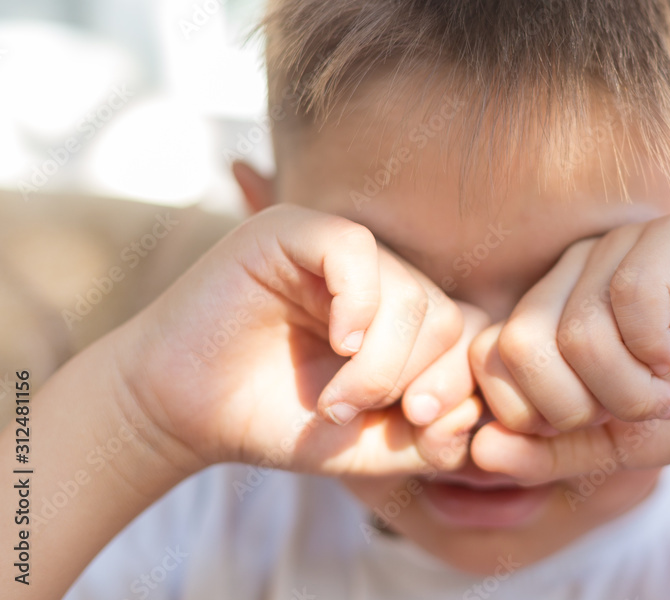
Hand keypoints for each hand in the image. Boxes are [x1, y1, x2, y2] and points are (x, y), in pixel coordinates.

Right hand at [113, 204, 483, 476]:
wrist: (185, 413)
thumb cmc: (280, 422)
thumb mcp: (370, 444)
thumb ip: (432, 436)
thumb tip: (480, 416)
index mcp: (404, 316)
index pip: (471, 335)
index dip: (459, 385)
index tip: (422, 429)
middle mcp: (381, 275)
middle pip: (444, 316)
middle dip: (413, 379)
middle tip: (356, 413)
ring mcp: (337, 249)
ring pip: (407, 291)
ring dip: (378, 364)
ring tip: (334, 401)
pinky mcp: (292, 229)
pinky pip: (355, 251)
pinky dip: (357, 307)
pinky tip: (335, 343)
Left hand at [467, 214, 669, 481]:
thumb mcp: (608, 445)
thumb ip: (544, 451)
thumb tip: (479, 450)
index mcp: (548, 308)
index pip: (489, 355)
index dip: (531, 412)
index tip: (590, 425)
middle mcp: (573, 268)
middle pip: (521, 342)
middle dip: (573, 405)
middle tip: (627, 413)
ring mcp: (619, 245)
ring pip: (577, 329)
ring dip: (625, 389)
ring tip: (663, 396)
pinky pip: (630, 296)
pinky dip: (653, 351)